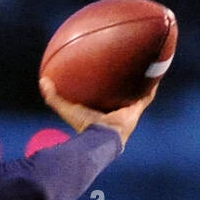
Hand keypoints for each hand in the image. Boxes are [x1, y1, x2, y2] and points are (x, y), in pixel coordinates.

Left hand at [39, 75, 159, 149]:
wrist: (103, 139)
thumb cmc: (85, 127)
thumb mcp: (67, 109)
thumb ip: (53, 97)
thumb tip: (41, 81)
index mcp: (102, 113)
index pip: (105, 97)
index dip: (107, 87)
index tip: (106, 75)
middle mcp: (117, 111)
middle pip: (123, 92)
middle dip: (125, 80)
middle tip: (127, 64)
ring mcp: (129, 110)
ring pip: (138, 90)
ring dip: (141, 77)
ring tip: (146, 59)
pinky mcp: (138, 108)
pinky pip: (148, 91)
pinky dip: (153, 79)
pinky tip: (157, 63)